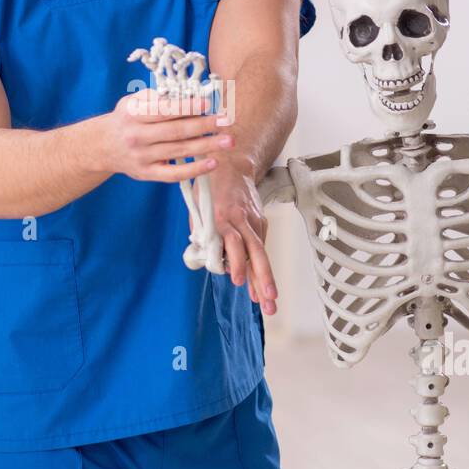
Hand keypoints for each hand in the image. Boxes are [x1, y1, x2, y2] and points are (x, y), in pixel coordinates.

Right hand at [101, 88, 234, 182]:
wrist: (101, 146)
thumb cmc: (126, 119)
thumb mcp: (133, 101)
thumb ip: (157, 97)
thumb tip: (189, 94)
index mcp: (134, 114)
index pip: (163, 110)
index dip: (186, 107)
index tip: (207, 104)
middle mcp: (137, 136)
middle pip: (175, 131)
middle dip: (204, 126)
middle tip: (226, 121)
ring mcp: (142, 157)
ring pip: (179, 151)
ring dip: (206, 146)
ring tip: (228, 141)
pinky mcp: (147, 174)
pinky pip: (174, 174)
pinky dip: (194, 170)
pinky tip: (213, 163)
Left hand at [192, 161, 278, 315]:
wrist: (232, 165)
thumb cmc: (209, 188)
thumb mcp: (197, 208)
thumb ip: (202, 234)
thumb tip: (207, 260)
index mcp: (223, 217)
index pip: (234, 242)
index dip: (237, 261)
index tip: (238, 280)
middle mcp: (242, 220)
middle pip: (256, 251)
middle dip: (262, 277)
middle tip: (267, 300)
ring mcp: (255, 221)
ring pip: (262, 253)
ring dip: (267, 279)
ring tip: (271, 303)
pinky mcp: (261, 222)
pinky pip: (261, 247)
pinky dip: (262, 267)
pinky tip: (263, 287)